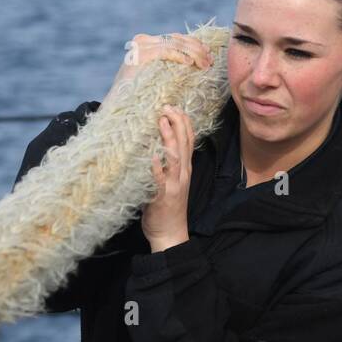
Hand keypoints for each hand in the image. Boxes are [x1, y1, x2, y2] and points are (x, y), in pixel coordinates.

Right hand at [107, 32, 213, 102]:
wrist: (119, 104)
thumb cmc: (140, 93)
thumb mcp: (157, 73)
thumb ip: (169, 63)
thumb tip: (193, 59)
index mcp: (148, 42)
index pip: (176, 38)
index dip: (195, 44)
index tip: (208, 54)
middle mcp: (143, 41)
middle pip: (177, 39)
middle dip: (197, 49)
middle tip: (210, 60)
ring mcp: (140, 47)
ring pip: (174, 44)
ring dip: (193, 53)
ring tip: (204, 63)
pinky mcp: (140, 55)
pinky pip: (164, 51)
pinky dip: (179, 56)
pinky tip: (189, 63)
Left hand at [142, 104, 194, 252]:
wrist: (170, 234)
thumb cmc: (167, 208)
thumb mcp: (172, 182)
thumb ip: (168, 166)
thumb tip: (156, 146)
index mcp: (185, 169)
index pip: (189, 140)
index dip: (184, 122)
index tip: (175, 107)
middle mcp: (182, 174)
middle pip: (184, 143)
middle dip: (177, 123)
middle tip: (167, 107)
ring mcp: (174, 184)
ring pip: (175, 156)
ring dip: (169, 138)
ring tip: (162, 122)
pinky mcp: (162, 196)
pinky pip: (160, 179)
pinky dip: (157, 166)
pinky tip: (152, 155)